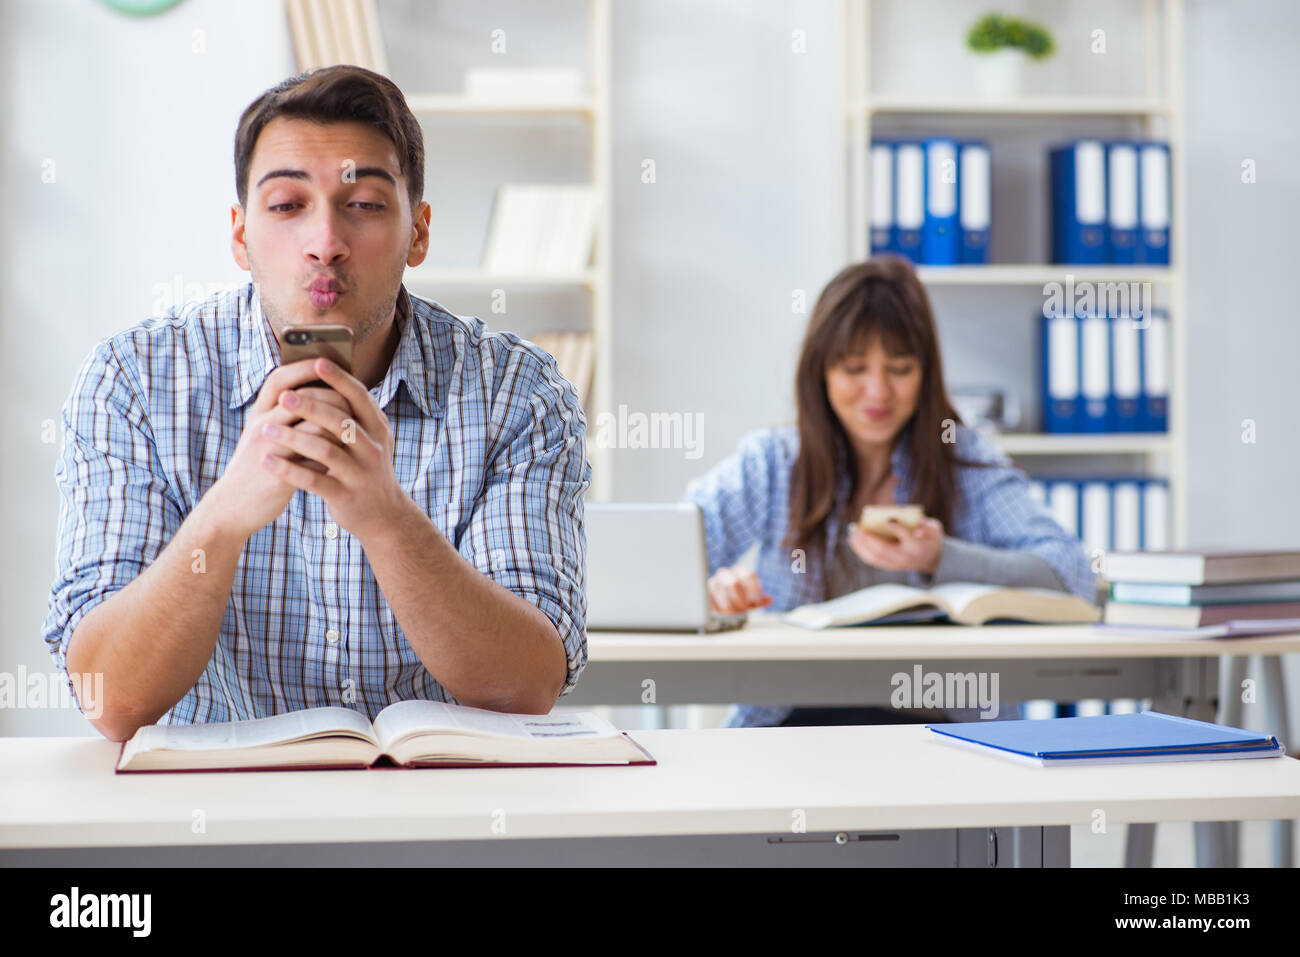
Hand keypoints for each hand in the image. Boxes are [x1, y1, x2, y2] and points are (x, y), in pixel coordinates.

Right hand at [201, 358, 349, 541]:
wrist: (232, 506)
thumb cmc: (257, 467)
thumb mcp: (266, 435)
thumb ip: (289, 417)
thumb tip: (325, 396)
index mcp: (259, 413)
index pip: (281, 378)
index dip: (304, 368)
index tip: (328, 362)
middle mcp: (261, 425)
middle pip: (304, 398)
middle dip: (334, 398)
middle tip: (353, 403)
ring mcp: (269, 448)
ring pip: (315, 427)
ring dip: (338, 428)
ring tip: (352, 432)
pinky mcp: (279, 473)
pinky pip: (315, 458)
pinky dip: (332, 456)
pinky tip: (342, 458)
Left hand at [258, 357, 403, 540]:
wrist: (383, 515)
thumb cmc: (365, 468)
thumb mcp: (369, 439)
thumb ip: (352, 414)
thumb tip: (324, 376)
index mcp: (378, 429)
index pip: (359, 397)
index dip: (339, 379)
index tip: (317, 361)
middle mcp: (373, 449)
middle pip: (341, 422)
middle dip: (311, 406)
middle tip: (284, 396)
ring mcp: (360, 474)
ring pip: (326, 451)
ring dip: (294, 438)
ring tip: (266, 428)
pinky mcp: (346, 496)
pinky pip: (314, 481)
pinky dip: (289, 470)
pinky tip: (268, 461)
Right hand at [707, 566, 773, 614]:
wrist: (719, 605)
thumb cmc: (738, 602)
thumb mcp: (750, 602)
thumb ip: (759, 600)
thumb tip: (769, 600)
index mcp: (740, 573)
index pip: (749, 576)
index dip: (754, 590)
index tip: (756, 602)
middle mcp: (725, 574)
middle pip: (734, 583)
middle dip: (740, 600)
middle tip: (743, 610)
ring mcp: (713, 582)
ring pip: (720, 590)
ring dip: (727, 605)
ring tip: (732, 613)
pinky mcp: (703, 591)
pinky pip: (708, 596)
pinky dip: (716, 606)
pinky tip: (721, 613)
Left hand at [848, 516, 944, 574]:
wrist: (930, 558)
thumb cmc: (929, 537)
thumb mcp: (934, 529)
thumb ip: (926, 525)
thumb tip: (916, 520)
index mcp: (918, 546)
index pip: (908, 538)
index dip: (899, 529)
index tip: (890, 520)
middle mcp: (905, 557)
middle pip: (885, 550)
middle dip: (869, 539)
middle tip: (857, 526)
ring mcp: (896, 564)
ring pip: (875, 557)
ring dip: (860, 545)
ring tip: (852, 531)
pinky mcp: (889, 566)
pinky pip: (872, 560)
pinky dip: (860, 550)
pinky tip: (853, 539)